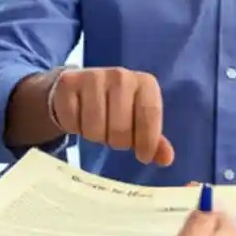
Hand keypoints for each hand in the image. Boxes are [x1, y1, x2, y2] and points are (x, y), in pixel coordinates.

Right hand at [51, 67, 174, 165]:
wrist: (79, 87)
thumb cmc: (115, 107)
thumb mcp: (138, 120)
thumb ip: (152, 139)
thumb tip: (167, 159)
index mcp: (145, 83)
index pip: (150, 116)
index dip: (147, 141)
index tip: (143, 156)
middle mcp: (121, 76)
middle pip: (120, 129)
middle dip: (117, 141)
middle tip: (113, 136)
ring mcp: (94, 77)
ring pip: (95, 127)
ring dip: (96, 135)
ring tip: (98, 126)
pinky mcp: (69, 83)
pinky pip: (72, 121)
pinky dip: (75, 127)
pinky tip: (79, 117)